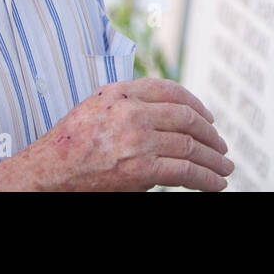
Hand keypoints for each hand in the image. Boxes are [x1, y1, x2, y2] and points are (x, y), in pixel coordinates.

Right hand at [22, 77, 233, 190]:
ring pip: (191, 146)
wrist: (48, 172)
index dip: (196, 104)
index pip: (170, 90)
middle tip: (222, 146)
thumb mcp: (96, 107)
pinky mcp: (142, 168)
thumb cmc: (69, 145)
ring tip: (225, 167)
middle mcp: (132, 111)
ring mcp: (138, 139)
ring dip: (214, 159)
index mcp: (121, 92)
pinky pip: (186, 172)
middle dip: (210, 134)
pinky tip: (216, 183)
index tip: (207, 118)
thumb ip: (128, 103)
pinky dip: (207, 179)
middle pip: (186, 117)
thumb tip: (166, 115)